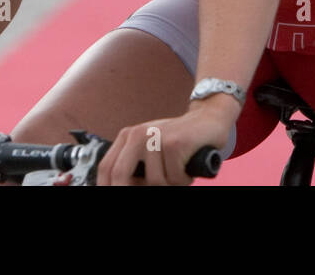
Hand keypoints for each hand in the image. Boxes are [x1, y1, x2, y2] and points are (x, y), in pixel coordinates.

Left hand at [96, 97, 237, 185]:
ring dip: (170, 184)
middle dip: (127, 190)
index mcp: (128, 136)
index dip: (106, 187)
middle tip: (151, 188)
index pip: (107, 168)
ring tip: (178, 173)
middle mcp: (139, 134)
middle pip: (120, 175)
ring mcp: (156, 137)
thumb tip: (120, 187)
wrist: (208, 120)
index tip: (111, 194)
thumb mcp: (151, 152)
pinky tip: (187, 166)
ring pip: (154, 181)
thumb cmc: (179, 141)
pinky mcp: (175, 143)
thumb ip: (134, 168)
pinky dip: (183, 179)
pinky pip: (174, 177)